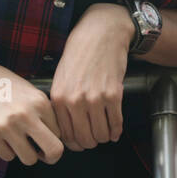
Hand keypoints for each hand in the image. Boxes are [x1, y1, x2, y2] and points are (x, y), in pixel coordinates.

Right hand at [0, 51, 63, 164]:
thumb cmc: (4, 86)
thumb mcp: (32, 93)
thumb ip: (45, 114)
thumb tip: (57, 140)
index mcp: (40, 102)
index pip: (60, 134)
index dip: (53, 137)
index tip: (46, 137)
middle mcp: (25, 115)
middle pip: (53, 151)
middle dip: (51, 157)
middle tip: (44, 154)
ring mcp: (7, 126)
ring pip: (29, 159)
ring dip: (26, 153)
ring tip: (19, 140)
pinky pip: (8, 157)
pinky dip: (7, 150)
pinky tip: (3, 135)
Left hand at [50, 3, 131, 150]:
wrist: (101, 34)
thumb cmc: (80, 53)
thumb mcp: (61, 77)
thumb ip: (61, 103)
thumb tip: (67, 129)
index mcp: (59, 97)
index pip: (65, 134)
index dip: (75, 143)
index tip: (80, 143)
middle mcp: (75, 100)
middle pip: (84, 138)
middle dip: (90, 143)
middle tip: (94, 140)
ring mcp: (95, 98)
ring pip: (101, 134)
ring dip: (104, 138)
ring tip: (105, 133)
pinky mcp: (114, 95)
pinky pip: (116, 123)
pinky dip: (117, 131)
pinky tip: (115, 130)